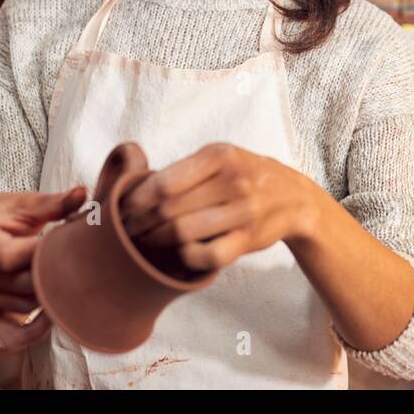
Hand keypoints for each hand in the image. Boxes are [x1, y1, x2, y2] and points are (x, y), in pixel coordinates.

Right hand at [0, 187, 86, 348]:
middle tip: (76, 262)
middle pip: (18, 284)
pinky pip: (12, 337)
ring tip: (67, 276)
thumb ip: (54, 203)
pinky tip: (54, 314)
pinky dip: (37, 331)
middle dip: (50, 274)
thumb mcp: (24, 204)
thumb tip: (82, 193)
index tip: (65, 245)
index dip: (41, 254)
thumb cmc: (5, 216)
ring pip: (22, 306)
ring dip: (49, 294)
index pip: (9, 257)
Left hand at [119, 142, 320, 272]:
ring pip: (183, 233)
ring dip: (157, 242)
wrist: (292, 197)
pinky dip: (187, 257)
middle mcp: (233, 180)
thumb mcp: (219, 158)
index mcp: (219, 155)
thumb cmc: (243, 176)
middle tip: (127, 232)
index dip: (135, 201)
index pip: (163, 182)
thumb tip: (129, 181)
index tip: (121, 211)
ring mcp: (244, 211)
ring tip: (146, 243)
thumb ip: (182, 170)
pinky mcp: (249, 239)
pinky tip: (179, 253)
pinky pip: (207, 256)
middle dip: (140, 224)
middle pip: (168, 210)